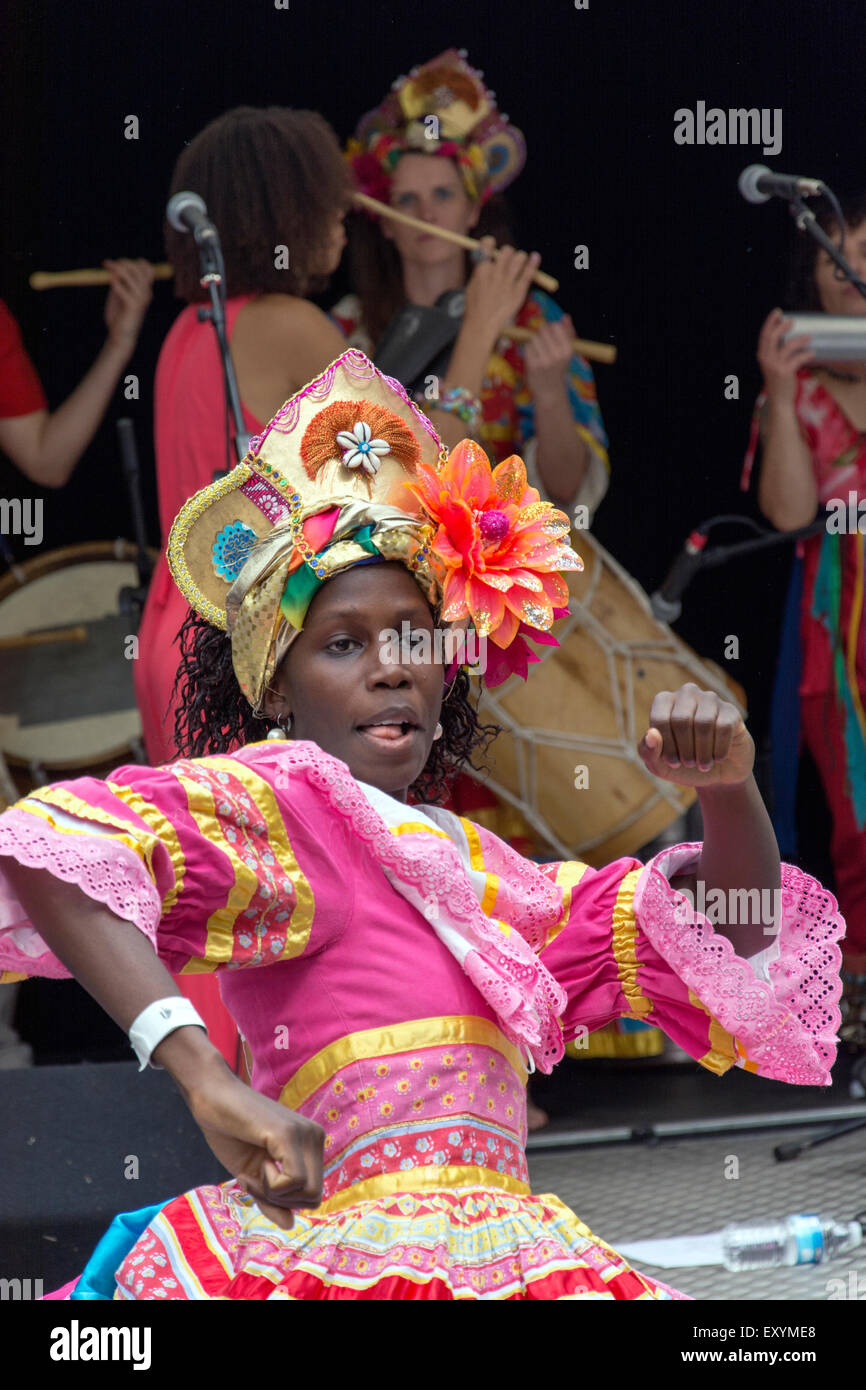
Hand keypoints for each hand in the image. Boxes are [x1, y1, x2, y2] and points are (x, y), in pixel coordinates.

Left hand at [103, 258, 152, 353]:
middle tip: (107, 264)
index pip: (148, 269)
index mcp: (145, 290)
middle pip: (139, 268)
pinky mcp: (133, 306)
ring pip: (131, 276)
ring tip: (106, 268)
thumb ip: (121, 282)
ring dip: (117, 269)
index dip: (135, 262)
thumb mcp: (120, 295)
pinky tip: (110, 281)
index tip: (119, 262)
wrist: (121, 336)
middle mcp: (146, 293)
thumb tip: (115, 268)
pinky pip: (123, 289)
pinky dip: (116, 283)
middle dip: (123, 262)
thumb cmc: (119, 316)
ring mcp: (141, 300)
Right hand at [186, 1066, 323, 1229]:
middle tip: (256, 1176)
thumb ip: (272, 1200)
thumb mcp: (253, 1176)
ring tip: (256, 1166)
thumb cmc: (230, 1132)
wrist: (210, 1097)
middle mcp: (315, 1137)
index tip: (259, 1180)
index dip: (284, 1201)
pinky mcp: (289, 1134)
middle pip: (313, 1197)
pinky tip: (259, 1161)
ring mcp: (305, 1133)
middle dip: (281, 1200)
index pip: (312, 1194)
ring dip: (274, 1192)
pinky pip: (293, 1180)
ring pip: (306, 1192)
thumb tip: (291, 1224)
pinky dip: (270, 1183)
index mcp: (310, 1145)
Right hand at [462, 237, 540, 344]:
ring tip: (519, 263)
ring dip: (520, 258)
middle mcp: (495, 273)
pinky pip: (528, 273)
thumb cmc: (475, 307)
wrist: (481, 325)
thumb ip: (481, 271)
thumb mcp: (472, 285)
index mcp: (481, 270)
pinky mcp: (518, 292)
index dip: (490, 242)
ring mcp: (508, 283)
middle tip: (508, 261)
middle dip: (508, 253)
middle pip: (507, 250)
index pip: (487, 244)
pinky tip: (535, 257)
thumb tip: (488, 258)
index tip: (491, 245)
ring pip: (519, 258)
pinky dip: (533, 263)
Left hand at [524, 314, 574, 400]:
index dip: (551, 328)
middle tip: (543, 343)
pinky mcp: (532, 365)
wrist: (549, 390)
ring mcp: (544, 360)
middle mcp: (557, 355)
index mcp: (568, 350)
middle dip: (541, 333)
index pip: (556, 326)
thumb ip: (568, 332)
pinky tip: (533, 357)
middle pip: (543, 329)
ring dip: (534, 342)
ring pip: (533, 337)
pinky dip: (528, 349)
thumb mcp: (567, 351)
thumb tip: (565, 316)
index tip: (551, 335)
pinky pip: (527, 347)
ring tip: (539, 351)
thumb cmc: (559, 367)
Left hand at [638, 683, 753, 787]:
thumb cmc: (683, 764)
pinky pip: (724, 727)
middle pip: (681, 720)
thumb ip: (647, 752)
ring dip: (703, 752)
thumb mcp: (659, 765)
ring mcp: (710, 699)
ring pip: (704, 723)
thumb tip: (651, 734)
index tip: (672, 762)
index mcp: (664, 702)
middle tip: (690, 764)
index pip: (660, 719)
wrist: (717, 774)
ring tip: (703, 764)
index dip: (666, 746)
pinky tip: (718, 758)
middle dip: (685, 749)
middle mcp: (687, 694)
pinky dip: (720, 750)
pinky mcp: (731, 711)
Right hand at [757, 307, 812, 404]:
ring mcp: (775, 366)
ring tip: (809, 337)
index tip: (778, 312)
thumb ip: (776, 352)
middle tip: (793, 321)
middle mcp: (766, 359)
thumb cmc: (779, 381)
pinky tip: (812, 353)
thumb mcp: (772, 365)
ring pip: (787, 346)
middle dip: (782, 326)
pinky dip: (806, 354)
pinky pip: (798, 358)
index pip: (764, 335)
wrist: (779, 400)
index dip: (770, 322)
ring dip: (800, 339)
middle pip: (772, 337)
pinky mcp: (785, 372)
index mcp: (762, 356)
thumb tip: (790, 337)